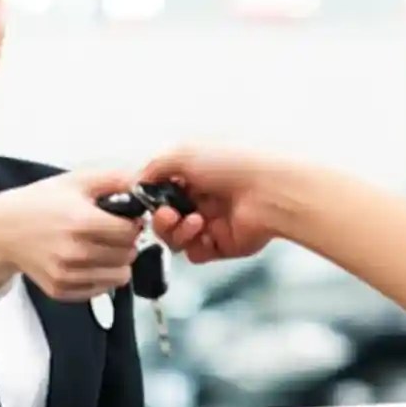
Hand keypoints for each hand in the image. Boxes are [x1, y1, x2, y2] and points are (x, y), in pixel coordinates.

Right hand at [0, 169, 143, 301]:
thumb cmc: (41, 203)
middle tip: (116, 233)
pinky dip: (102, 276)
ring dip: (119, 262)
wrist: (3, 230)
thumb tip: (143, 182)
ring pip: (119, 277)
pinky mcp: (60, 290)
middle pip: (127, 255)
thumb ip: (114, 179)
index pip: (129, 232)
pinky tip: (91, 260)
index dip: (134, 224)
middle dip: (128, 243)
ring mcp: (66, 275)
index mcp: (80, 222)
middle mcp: (74, 252)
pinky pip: (101, 290)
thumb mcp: (77, 181)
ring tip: (105, 247)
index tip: (128, 219)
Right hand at [139, 147, 309, 264]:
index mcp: (194, 174)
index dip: (149, 199)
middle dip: (160, 219)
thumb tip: (135, 183)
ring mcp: (212, 223)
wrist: (270, 190)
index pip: (159, 193)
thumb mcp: (184, 153)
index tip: (145, 200)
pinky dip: (194, 246)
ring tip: (195, 221)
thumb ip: (154, 167)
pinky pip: (195, 253)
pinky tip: (204, 233)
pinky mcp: (223, 244)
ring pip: (175, 239)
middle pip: (163, 219)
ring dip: (176, 232)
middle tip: (168, 215)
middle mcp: (202, 198)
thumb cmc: (233, 164)